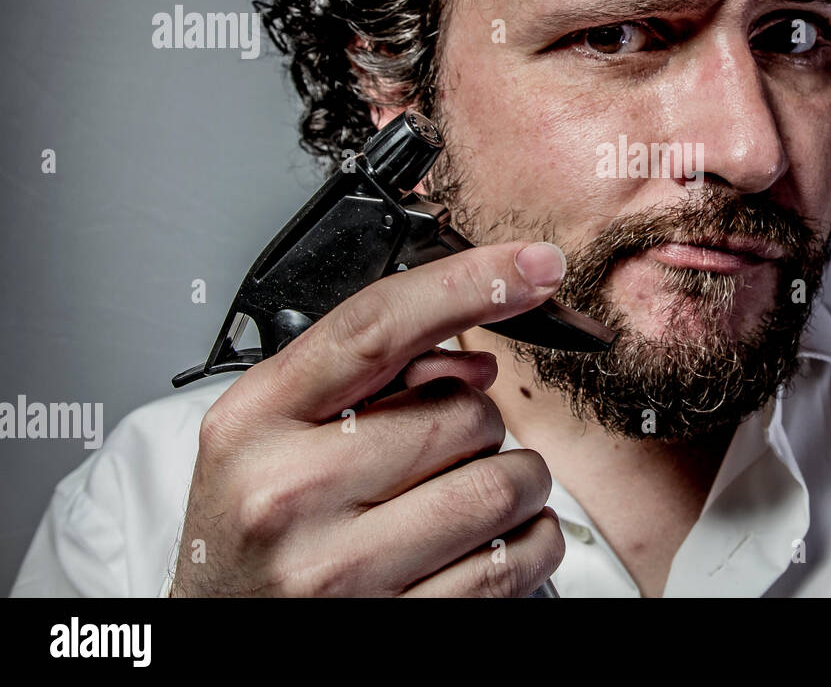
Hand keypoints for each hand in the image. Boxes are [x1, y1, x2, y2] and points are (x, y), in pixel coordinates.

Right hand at [169, 241, 568, 596]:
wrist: (222, 639)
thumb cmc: (249, 534)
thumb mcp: (268, 437)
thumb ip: (360, 383)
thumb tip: (476, 365)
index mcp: (256, 423)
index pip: (378, 327)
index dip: (470, 283)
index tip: (535, 264)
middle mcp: (290, 494)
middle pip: (464, 411)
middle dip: (480, 423)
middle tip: (445, 450)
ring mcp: (341, 570)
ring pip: (503, 484)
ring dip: (515, 483)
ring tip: (467, 494)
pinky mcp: (396, 625)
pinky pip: (514, 560)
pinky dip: (528, 541)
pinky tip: (487, 540)